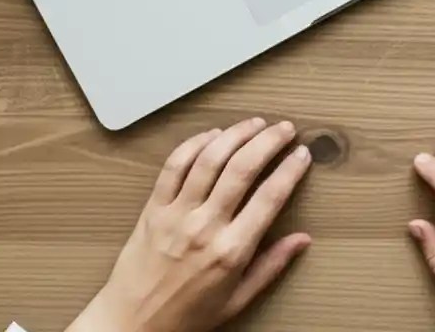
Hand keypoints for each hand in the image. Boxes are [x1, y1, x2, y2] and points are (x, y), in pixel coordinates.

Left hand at [67, 118, 312, 331]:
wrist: (131, 324)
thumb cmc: (186, 315)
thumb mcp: (239, 299)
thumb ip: (272, 265)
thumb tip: (303, 240)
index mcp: (231, 251)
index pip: (270, 197)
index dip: (290, 170)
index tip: (302, 154)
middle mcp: (205, 227)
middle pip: (242, 168)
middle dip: (268, 141)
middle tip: (285, 129)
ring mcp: (176, 214)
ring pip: (209, 159)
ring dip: (236, 134)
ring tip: (254, 124)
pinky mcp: (153, 209)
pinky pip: (174, 166)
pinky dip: (195, 144)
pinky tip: (213, 135)